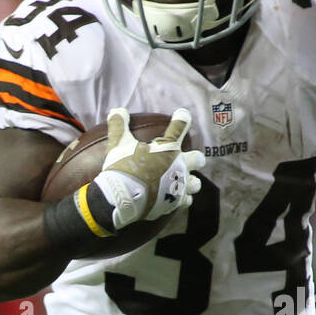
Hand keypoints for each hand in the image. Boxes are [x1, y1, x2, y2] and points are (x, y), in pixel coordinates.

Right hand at [95, 107, 205, 228]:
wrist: (122, 198)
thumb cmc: (122, 167)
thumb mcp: (118, 143)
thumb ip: (119, 125)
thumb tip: (117, 110)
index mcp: (168, 148)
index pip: (179, 127)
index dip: (182, 118)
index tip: (182, 114)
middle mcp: (179, 167)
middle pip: (198, 159)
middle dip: (195, 158)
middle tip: (188, 159)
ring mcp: (178, 187)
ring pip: (196, 184)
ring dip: (190, 182)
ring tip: (183, 182)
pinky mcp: (174, 204)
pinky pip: (185, 201)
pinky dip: (180, 199)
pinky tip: (173, 198)